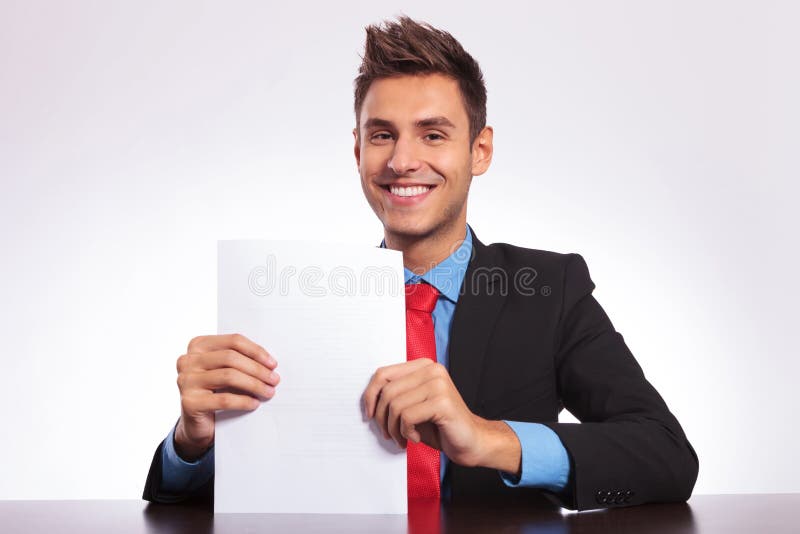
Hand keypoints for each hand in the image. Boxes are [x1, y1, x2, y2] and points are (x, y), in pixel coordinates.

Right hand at [173, 333, 279, 460]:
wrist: (198, 423)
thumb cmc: (216, 391)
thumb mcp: (226, 371)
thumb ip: (241, 361)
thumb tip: (269, 364)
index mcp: (198, 345)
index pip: (233, 341)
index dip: (256, 351)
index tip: (272, 363)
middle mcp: (188, 360)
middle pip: (231, 358)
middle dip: (257, 369)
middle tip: (274, 379)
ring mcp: (185, 381)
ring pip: (228, 377)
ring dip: (254, 384)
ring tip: (268, 391)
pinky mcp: (189, 402)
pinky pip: (224, 399)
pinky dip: (243, 401)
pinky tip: (254, 403)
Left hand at [362, 359, 520, 473]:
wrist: (471, 441)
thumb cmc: (440, 425)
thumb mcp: (413, 405)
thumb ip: (396, 395)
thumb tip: (368, 399)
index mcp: (423, 366)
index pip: (383, 374)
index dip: (370, 395)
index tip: (369, 414)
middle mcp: (432, 370)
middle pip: (387, 391)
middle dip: (382, 418)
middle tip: (388, 434)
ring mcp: (438, 384)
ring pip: (395, 406)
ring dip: (394, 429)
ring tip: (402, 438)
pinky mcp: (442, 402)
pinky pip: (407, 417)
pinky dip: (406, 432)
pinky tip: (415, 438)